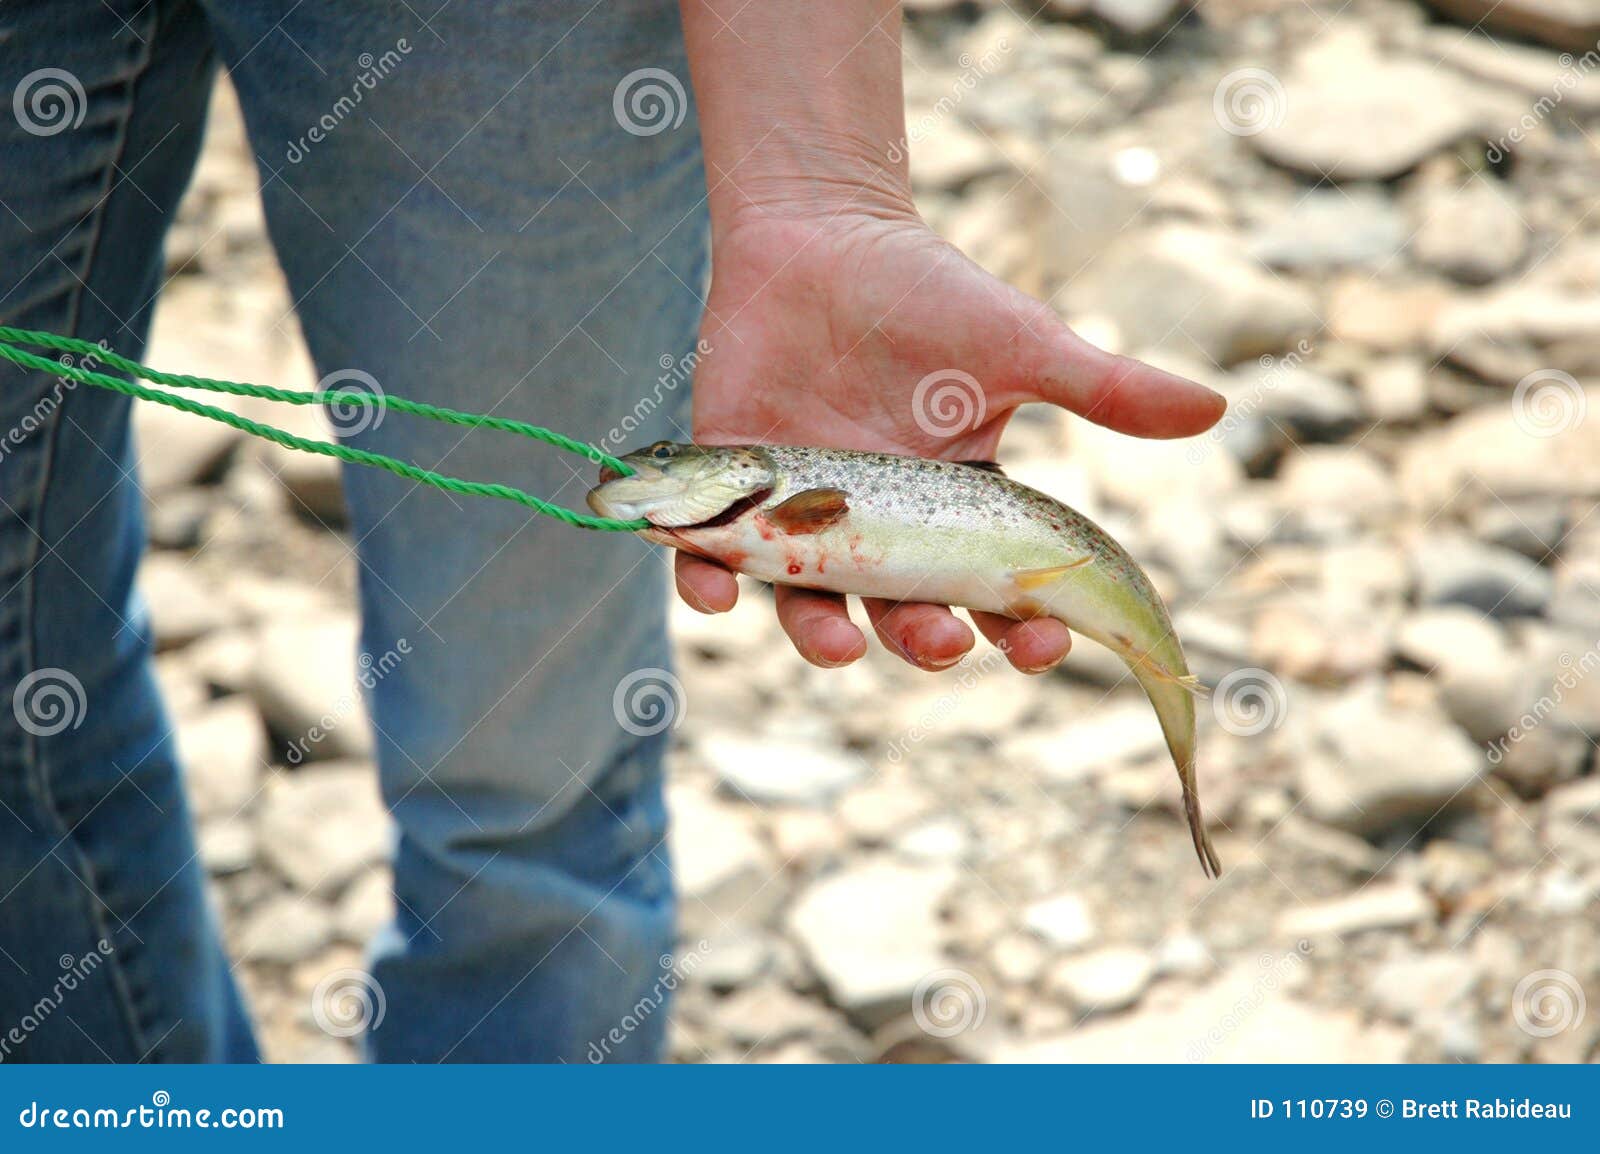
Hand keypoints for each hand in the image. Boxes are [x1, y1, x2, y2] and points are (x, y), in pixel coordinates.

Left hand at [676, 206, 1225, 672]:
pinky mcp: (729, 493)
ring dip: (822, 637)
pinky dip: (709, 582)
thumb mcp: (1020, 346)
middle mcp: (878, 530)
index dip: (1018, 631)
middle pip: (904, 614)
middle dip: (924, 639)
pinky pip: (712, 558)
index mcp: (952, 511)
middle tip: (938, 640)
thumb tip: (1218, 410)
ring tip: (838, 646)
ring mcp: (801, 518)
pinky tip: (715, 590)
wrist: (820, 236)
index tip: (1035, 643)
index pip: (993, 593)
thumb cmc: (927, 292)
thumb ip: (1105, 389)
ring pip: (811, 606)